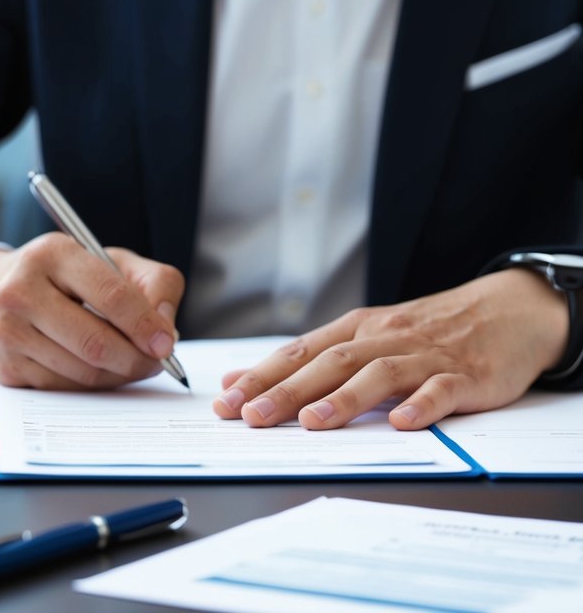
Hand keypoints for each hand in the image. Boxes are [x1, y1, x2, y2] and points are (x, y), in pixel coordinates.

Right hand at [0, 233, 182, 389]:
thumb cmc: (66, 279)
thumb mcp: (112, 263)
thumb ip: (155, 284)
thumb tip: (165, 330)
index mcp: (52, 254)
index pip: (110, 295)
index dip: (145, 324)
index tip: (166, 343)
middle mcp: (20, 291)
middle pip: (95, 342)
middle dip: (136, 359)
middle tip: (155, 362)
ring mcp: (7, 332)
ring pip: (82, 372)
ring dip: (117, 375)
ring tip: (129, 362)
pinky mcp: (5, 367)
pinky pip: (65, 389)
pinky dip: (92, 386)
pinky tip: (99, 369)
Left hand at [211, 269, 567, 429]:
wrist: (507, 311)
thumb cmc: (425, 330)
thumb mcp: (363, 335)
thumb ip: (304, 359)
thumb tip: (237, 379)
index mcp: (355, 330)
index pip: (298, 353)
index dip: (260, 377)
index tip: (226, 402)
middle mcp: (383, 339)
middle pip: (329, 363)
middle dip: (287, 391)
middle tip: (253, 417)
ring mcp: (424, 356)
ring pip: (378, 374)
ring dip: (344, 399)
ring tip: (313, 423)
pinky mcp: (465, 375)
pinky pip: (441, 389)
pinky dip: (421, 404)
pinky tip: (403, 422)